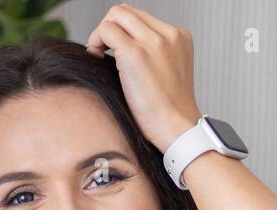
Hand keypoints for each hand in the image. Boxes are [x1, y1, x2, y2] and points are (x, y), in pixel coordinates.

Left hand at [86, 3, 201, 152]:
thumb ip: (155, 53)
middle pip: (127, 12)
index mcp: (180, 38)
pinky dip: (96, 41)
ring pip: (116, 15)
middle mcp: (169, 35)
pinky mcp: (135, 53)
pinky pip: (106, 30)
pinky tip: (97, 58)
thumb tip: (122, 44)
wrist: (178, 130)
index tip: (119, 51)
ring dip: (102, 33)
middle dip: (112, 28)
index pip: (142, 18)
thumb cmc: (170, 112)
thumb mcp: (170, 72)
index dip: (125, 31)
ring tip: (101, 54)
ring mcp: (153, 42)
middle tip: (106, 51)